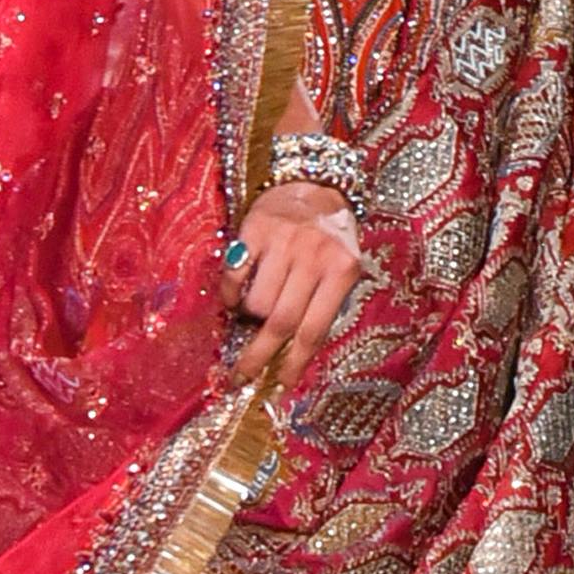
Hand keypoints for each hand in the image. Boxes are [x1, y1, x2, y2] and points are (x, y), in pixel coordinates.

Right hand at [227, 177, 365, 382]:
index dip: (295, 363)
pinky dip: (231, 296)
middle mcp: (313, 256)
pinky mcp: (255, 230)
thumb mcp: (341, 270)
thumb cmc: (329, 240)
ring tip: (254, 311)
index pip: (314, 329)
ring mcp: (284, 242)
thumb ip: (323, 306)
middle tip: (241, 378)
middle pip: (280, 321)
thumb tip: (291, 357)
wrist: (312, 187)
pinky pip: (235, 278)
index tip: (281, 387)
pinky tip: (237, 296)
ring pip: (256, 303)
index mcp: (341, 271)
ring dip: (250, 317)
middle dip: (258, 357)